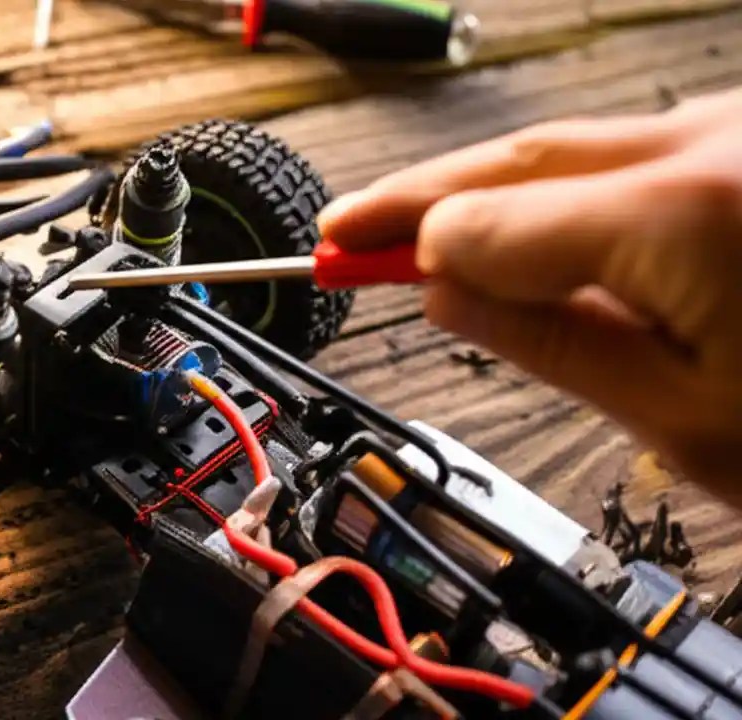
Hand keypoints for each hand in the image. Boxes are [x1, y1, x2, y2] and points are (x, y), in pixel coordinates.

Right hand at [318, 88, 741, 505]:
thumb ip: (549, 345)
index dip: (402, 248)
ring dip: (489, 189)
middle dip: (422, 196)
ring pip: (574, 149)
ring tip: (413, 226)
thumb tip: (450, 297)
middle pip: (522, 160)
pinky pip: (632, 155)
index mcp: (688, 214)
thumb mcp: (681, 417)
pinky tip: (522, 219)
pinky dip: (563, 187)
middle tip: (344, 225)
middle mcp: (720, 143)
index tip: (338, 258)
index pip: (487, 221)